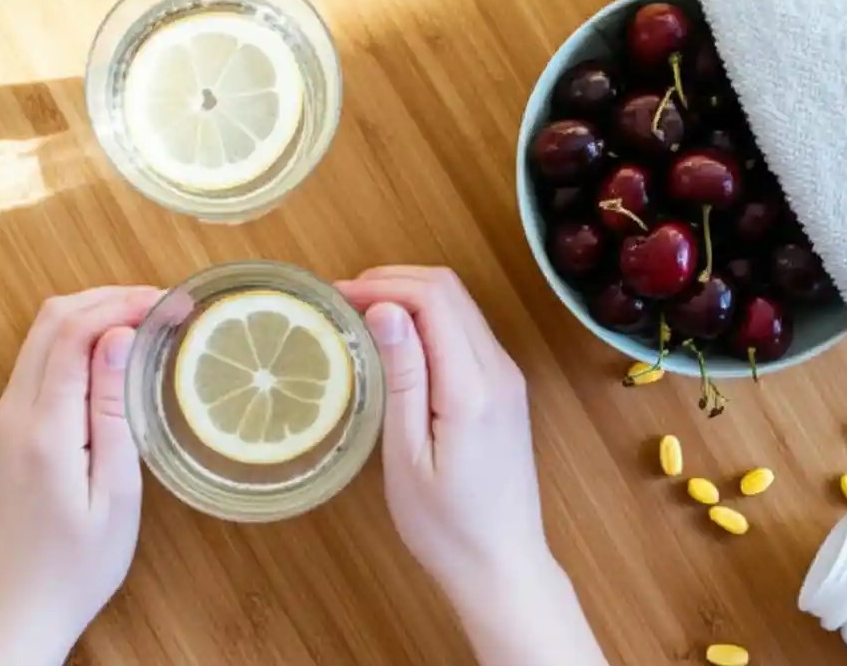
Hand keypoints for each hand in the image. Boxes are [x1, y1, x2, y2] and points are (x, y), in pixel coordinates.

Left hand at [0, 286, 161, 665]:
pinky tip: (113, 354)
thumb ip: (112, 410)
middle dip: (108, 298)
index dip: (124, 304)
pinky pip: (36, 363)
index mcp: (43, 428)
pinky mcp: (5, 432)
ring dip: (91, 314)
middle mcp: (12, 414)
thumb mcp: (115, 492)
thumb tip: (118, 338)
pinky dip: (75, 341)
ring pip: (40, 337)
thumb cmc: (78, 565)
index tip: (173, 303)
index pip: (76, 333)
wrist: (17, 610)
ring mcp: (2, 421)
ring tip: (145, 319)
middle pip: (52, 321)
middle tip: (164, 303)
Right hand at [337, 267, 604, 665]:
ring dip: (413, 297)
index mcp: (474, 387)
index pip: (436, 299)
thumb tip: (386, 309)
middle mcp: (501, 371)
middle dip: (395, 281)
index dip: (384, 284)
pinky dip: (430, 320)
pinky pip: (468, 333)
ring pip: (462, 308)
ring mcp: (508, 378)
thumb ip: (402, 376)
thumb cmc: (445, 526)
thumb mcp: (407, 455)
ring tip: (362, 314)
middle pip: (452, 292)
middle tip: (344, 300)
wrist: (502, 565)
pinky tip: (396, 340)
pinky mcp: (506, 390)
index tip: (338, 297)